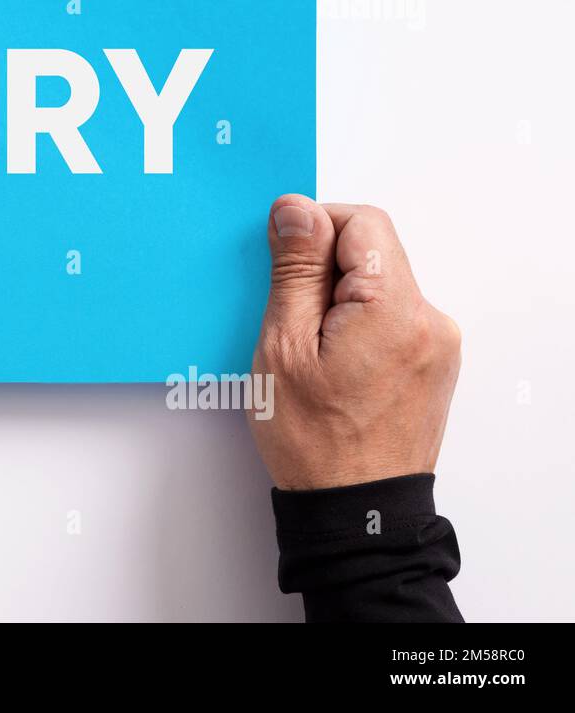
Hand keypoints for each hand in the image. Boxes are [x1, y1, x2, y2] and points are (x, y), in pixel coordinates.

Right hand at [249, 195, 460, 490]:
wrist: (356, 512)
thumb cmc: (314, 440)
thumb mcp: (283, 345)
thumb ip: (295, 270)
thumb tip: (296, 210)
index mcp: (395, 310)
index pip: (363, 223)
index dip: (315, 227)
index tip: (283, 259)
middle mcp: (431, 321)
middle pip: (373, 252)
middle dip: (323, 268)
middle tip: (288, 314)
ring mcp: (439, 344)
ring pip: (380, 284)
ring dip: (337, 297)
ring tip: (307, 346)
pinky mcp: (434, 362)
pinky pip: (391, 315)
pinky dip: (356, 321)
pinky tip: (328, 359)